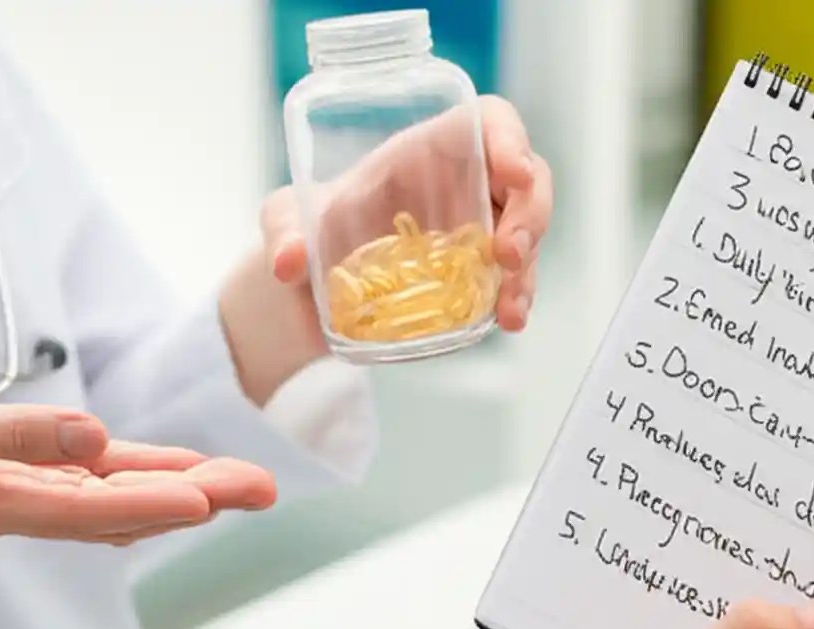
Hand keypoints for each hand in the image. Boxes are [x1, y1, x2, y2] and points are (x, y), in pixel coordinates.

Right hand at [0, 368, 275, 544]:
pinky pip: (98, 478)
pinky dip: (143, 472)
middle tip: (262, 490)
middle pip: (123, 507)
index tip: (209, 498)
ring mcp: (26, 493)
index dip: (151, 502)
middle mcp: (18, 507)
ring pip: (119, 494)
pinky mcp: (27, 472)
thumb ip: (12, 431)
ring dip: (183, 485)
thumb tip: (91, 434)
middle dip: (196, 497)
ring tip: (244, 479)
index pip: (87, 509)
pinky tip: (181, 469)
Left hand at [220, 95, 552, 403]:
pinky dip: (518, 299)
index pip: (485, 123)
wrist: (306, 295)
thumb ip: (283, 230)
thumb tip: (288, 261)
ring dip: (528, 269)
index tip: (514, 171)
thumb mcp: (284, 222)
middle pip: (526, 181)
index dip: (509, 139)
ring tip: (510, 308)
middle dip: (530, 214)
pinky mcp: (476, 278)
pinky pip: (513, 281)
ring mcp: (476, 233)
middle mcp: (460, 187)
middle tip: (508, 254)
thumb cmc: (306, 232)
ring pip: (528, 234)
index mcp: (424, 153)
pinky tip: (510, 321)